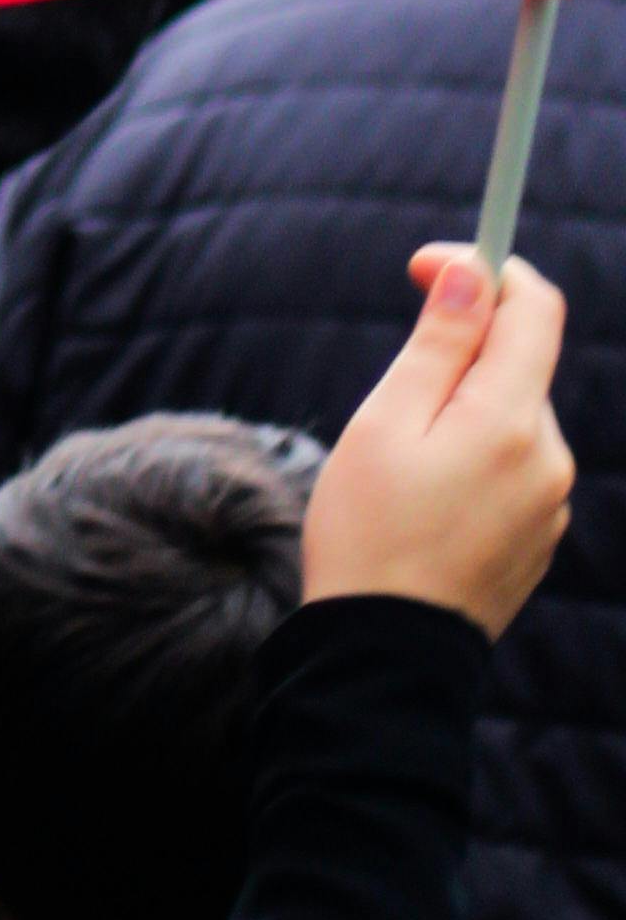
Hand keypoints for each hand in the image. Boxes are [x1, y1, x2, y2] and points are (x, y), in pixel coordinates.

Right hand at [302, 247, 575, 633]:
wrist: (385, 651)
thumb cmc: (369, 530)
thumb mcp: (387, 420)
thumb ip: (439, 342)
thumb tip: (473, 274)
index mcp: (513, 420)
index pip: (534, 307)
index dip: (484, 269)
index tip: (424, 268)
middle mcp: (549, 458)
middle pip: (519, 363)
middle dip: (461, 352)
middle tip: (392, 391)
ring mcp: (550, 503)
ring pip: (512, 417)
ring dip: (464, 410)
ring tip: (401, 461)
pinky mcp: (539, 537)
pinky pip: (513, 467)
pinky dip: (474, 457)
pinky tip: (426, 499)